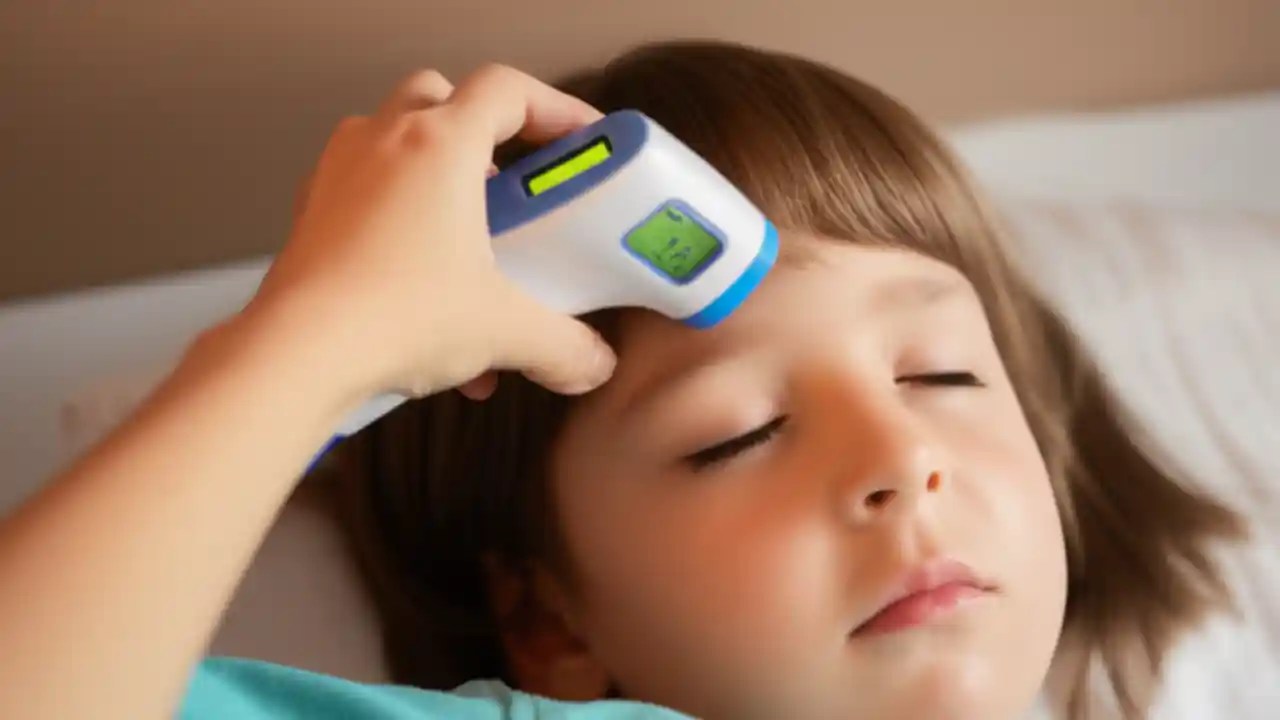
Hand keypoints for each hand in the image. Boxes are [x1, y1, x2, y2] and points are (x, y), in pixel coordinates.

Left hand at [247, 65, 616, 404]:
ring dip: (436, 182)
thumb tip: (593, 364)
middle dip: (483, 135)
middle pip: (441, 100)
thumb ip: (563, 345)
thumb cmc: (396, 317)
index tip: (581, 140)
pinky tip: (422, 291)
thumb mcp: (504, 330)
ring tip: (469, 249)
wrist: (297, 357)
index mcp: (441, 145)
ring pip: (396, 147)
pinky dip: (399, 226)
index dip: (552, 108)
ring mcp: (339, 174)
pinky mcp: (310, 215)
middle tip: (515, 186)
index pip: (506, 90)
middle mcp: (384, 142)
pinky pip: (365, 198)